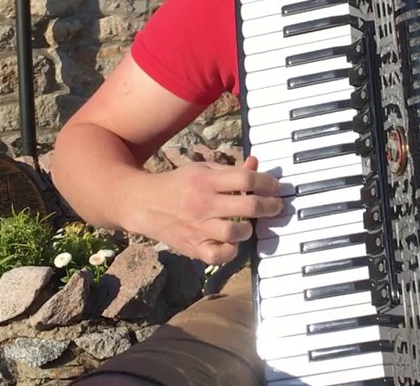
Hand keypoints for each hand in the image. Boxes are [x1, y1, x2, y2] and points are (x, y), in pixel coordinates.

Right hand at [124, 156, 282, 263]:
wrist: (143, 203)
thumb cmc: (178, 184)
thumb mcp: (202, 169)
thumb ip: (230, 170)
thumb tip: (255, 164)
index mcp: (207, 180)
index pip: (246, 179)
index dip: (267, 182)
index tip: (276, 186)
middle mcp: (204, 203)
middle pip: (249, 205)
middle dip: (270, 206)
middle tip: (276, 206)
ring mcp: (198, 227)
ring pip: (237, 232)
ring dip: (249, 229)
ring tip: (248, 224)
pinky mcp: (193, 246)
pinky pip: (219, 255)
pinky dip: (230, 250)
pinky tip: (231, 242)